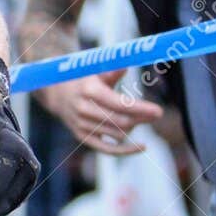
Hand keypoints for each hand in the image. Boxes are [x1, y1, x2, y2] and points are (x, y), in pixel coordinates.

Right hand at [42, 69, 162, 154]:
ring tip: (141, 118)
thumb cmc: (84, 79)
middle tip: (156, 114)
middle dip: (141, 118)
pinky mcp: (82, 137)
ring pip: (117, 134)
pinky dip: (126, 150)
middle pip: (120, 121)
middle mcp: (84, 109)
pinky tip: (142, 147)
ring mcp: (82, 125)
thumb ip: (112, 71)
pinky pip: (107, 149)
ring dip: (134, 127)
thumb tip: (126, 65)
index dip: (140, 109)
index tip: (158, 111)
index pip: (119, 104)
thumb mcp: (96, 70)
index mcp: (89, 90)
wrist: (57, 94)